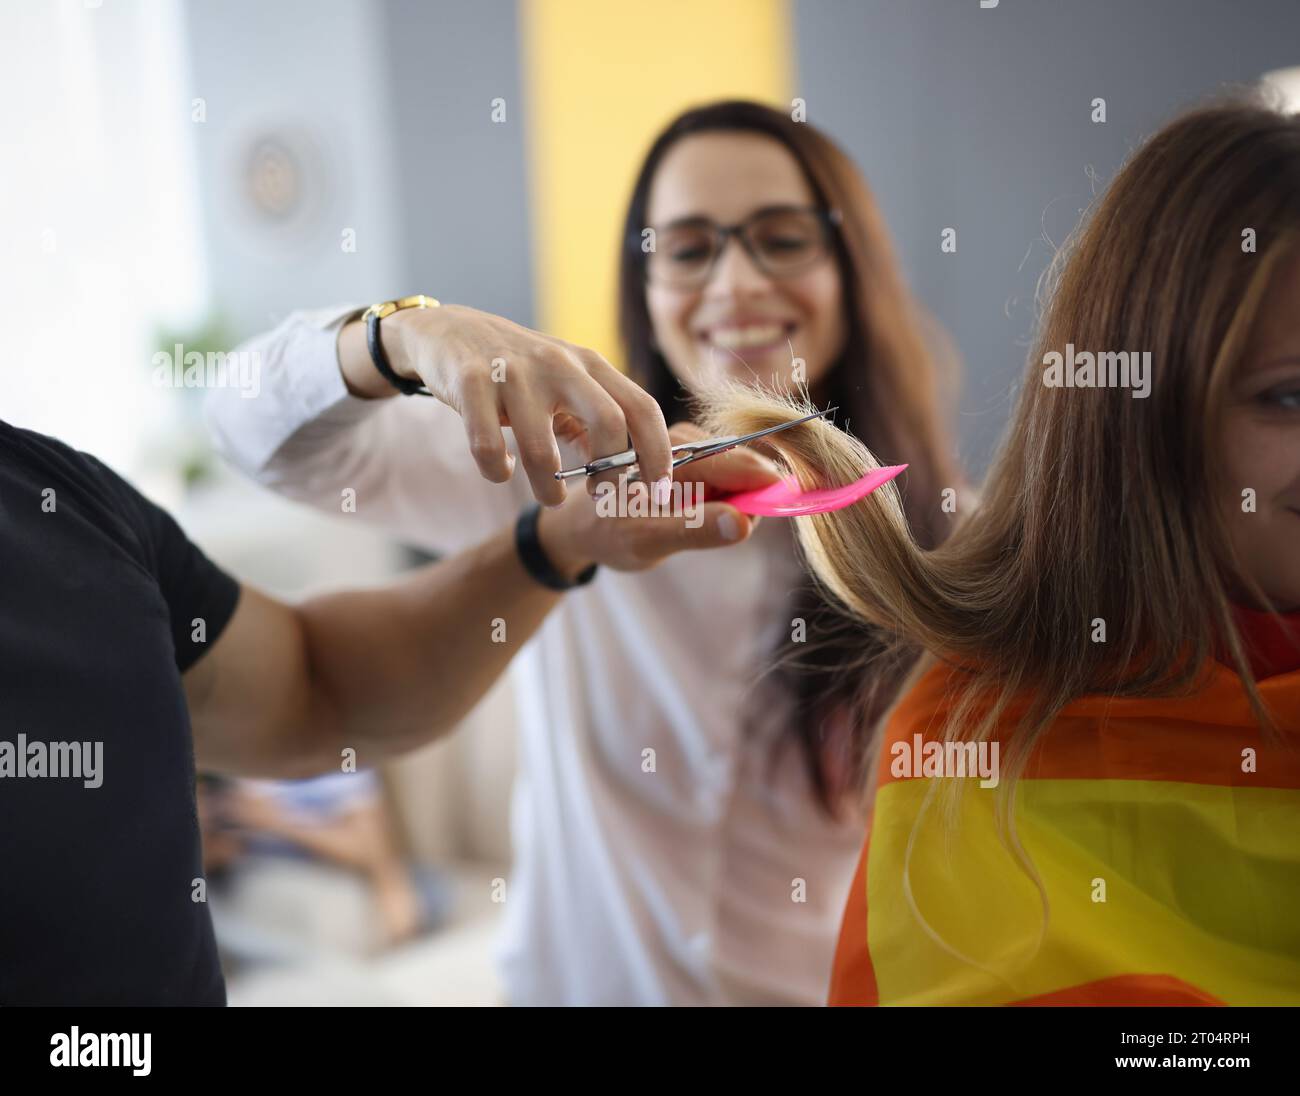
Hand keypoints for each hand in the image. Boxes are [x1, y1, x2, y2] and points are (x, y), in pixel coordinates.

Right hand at [338, 303, 672, 507]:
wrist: (451, 331)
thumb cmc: (522, 371)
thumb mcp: (567, 384)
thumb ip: (599, 421)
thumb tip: (633, 473)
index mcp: (590, 365)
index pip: (642, 408)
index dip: (658, 454)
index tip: (657, 491)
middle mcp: (559, 364)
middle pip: (608, 424)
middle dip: (611, 474)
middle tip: (602, 497)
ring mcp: (515, 373)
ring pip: (541, 452)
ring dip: (549, 489)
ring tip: (550, 496)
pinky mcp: (471, 384)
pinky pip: (489, 449)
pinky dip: (497, 471)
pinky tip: (501, 468)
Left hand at [535, 422, 781, 576]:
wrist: (579, 522)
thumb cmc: (607, 533)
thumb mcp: (646, 542)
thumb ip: (695, 532)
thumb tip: (745, 523)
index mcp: (675, 456)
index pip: (746, 468)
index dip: (775, 491)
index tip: (797, 507)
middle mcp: (686, 441)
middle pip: (749, 466)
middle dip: (756, 498)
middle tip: (737, 528)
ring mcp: (692, 446)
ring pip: (742, 472)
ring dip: (741, 499)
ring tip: (711, 523)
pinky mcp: (695, 455)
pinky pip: (730, 474)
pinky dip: (730, 496)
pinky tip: (708, 512)